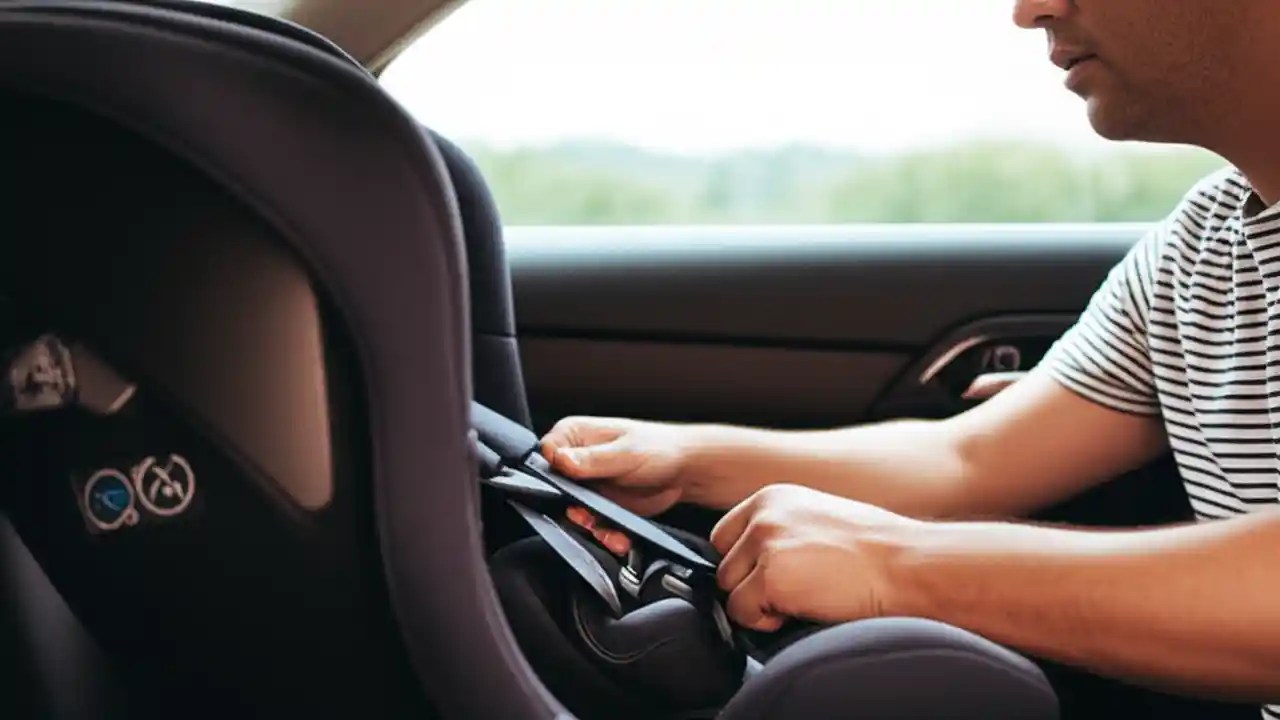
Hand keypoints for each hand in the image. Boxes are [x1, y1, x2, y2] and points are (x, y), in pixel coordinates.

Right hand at [541, 416, 692, 553]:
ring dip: (591, 528)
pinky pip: (591, 524)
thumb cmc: (658, 448)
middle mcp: (574, 459)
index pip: (544, 458)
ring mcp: (585, 484)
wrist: (685, 470)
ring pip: (573, 513)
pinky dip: (604, 535)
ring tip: (613, 534)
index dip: (552, 480)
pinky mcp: (598, 504)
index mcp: (573, 435)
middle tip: (590, 519)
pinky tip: (619, 538)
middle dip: (574, 511)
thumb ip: (592, 460)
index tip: (570, 495)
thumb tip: (559, 459)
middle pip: (555, 492)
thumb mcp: (625, 454)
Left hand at [710, 484, 915, 631]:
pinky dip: (767, 622)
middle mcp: (763, 514)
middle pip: (724, 566)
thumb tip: (750, 564)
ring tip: (804, 597)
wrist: (909, 565)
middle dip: (751, 586)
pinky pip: (742, 614)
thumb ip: (780, 532)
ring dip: (759, 605)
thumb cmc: (877, 551)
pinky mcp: (771, 577)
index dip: (746, 564)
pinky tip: (805, 608)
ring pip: (729, 592)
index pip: (725, 536)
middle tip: (797, 591)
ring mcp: (765, 544)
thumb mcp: (818, 520)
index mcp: (773, 496)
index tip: (776, 576)